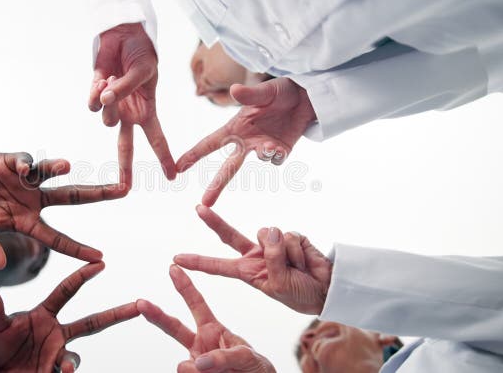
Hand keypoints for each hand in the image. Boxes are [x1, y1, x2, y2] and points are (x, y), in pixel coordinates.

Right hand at [0, 152, 126, 268]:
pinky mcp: (13, 161)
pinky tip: (24, 168)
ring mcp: (26, 180)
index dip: (78, 248)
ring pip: (49, 174)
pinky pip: (24, 162)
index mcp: (28, 221)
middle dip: (99, 194)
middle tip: (124, 190)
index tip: (100, 257)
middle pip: (73, 197)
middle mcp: (34, 200)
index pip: (59, 238)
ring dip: (56, 168)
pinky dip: (25, 165)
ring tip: (66, 166)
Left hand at [0, 262, 138, 372]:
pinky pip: (64, 372)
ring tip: (65, 370)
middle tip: (137, 306)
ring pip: (76, 356)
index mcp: (44, 314)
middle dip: (116, 314)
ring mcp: (58, 353)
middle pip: (93, 322)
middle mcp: (57, 332)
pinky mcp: (54, 371)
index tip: (101, 262)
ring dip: (71, 362)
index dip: (83, 276)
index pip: (67, 291)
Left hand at [88, 23, 175, 186]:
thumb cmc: (141, 51)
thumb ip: (125, 89)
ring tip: (115, 80)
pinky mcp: (95, 93)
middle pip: (126, 145)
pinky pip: (92, 103)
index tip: (172, 176)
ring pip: (106, 119)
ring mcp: (111, 104)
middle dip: (125, 167)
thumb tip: (106, 99)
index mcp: (147, 109)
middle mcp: (129, 112)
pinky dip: (96, 92)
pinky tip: (103, 77)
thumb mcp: (143, 71)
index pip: (157, 138)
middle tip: (124, 189)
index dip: (165, 157)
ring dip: (110, 103)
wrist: (123, 32)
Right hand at [137, 265, 275, 372]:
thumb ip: (225, 357)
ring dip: (199, 371)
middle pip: (174, 327)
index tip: (173, 268)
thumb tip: (194, 363)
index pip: (197, 304)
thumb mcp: (249, 358)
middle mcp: (200, 344)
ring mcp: (195, 363)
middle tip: (141, 303)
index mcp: (214, 330)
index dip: (185, 286)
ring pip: (184, 366)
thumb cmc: (256, 371)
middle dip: (157, 315)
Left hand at [173, 206, 331, 313]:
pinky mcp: (290, 236)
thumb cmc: (299, 294)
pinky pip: (289, 235)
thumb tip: (268, 230)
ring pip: (269, 235)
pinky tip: (304, 260)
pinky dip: (298, 250)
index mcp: (247, 272)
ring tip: (296, 267)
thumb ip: (271, 258)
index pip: (218, 266)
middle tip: (198, 208)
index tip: (177, 260)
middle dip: (213, 222)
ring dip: (285, 253)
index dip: (198, 262)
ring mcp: (272, 244)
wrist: (326, 288)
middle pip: (229, 235)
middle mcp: (256, 255)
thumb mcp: (278, 285)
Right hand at [176, 77, 314, 205]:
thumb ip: (250, 94)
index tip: (177, 167)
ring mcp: (262, 147)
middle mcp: (246, 140)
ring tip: (270, 142)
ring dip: (264, 153)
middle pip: (228, 167)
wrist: (306, 96)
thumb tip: (234, 89)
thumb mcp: (266, 91)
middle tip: (205, 203)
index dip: (193, 155)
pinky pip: (275, 159)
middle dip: (216, 185)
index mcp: (235, 127)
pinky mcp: (280, 150)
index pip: (210, 143)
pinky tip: (280, 144)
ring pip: (259, 160)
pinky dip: (277, 154)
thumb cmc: (281, 90)